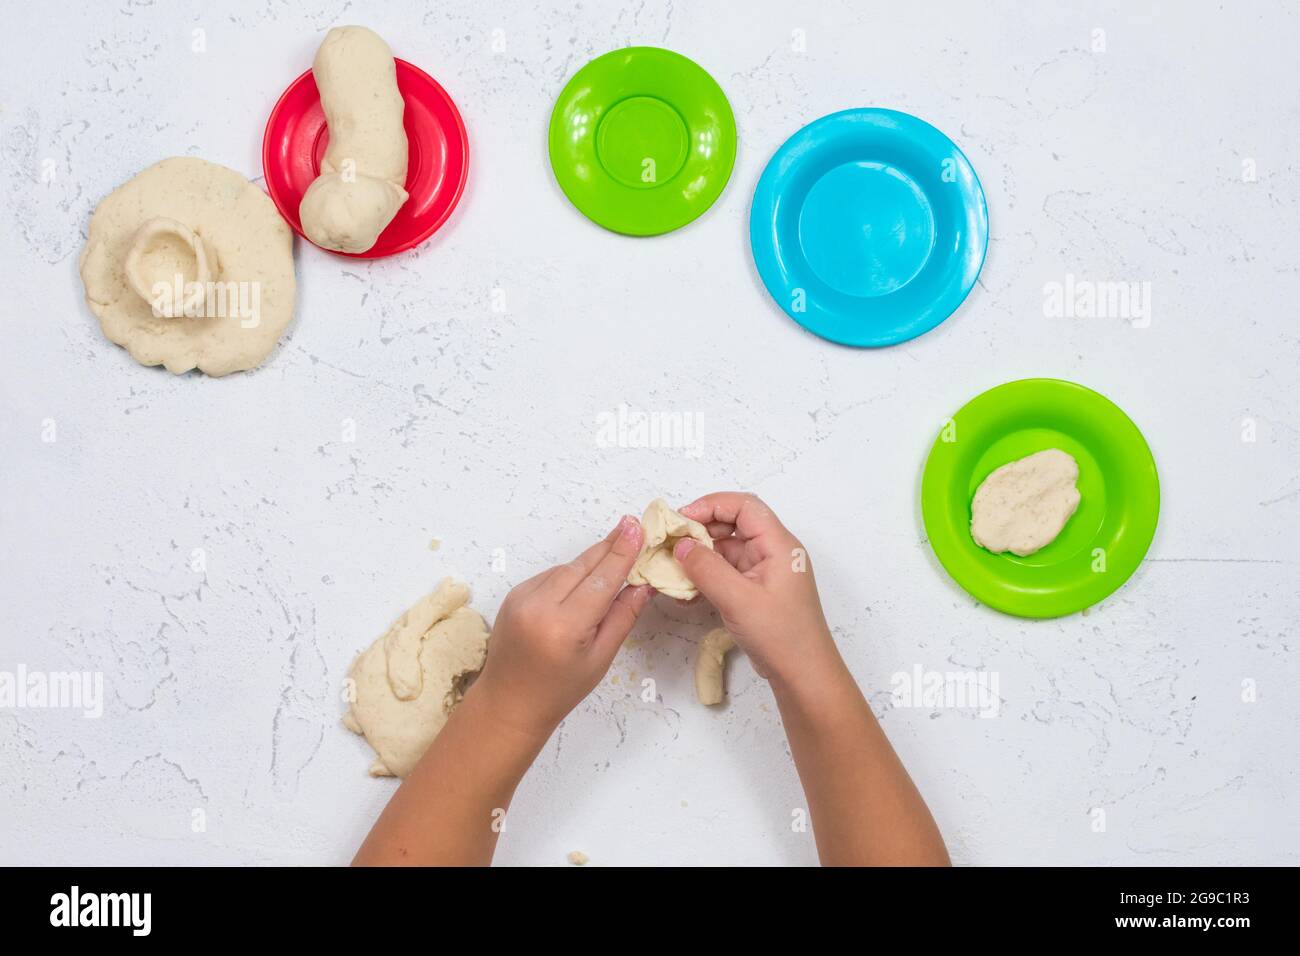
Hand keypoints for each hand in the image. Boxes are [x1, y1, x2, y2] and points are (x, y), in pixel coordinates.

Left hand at [470, 515, 653, 737]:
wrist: (509, 702)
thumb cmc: (559, 689)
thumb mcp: (600, 659)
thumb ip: (622, 617)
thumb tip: (642, 584)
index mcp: (563, 626)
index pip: (601, 579)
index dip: (622, 553)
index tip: (637, 528)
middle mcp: (538, 606)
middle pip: (582, 566)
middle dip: (609, 546)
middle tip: (632, 526)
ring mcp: (521, 598)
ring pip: (566, 568)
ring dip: (591, 562)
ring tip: (615, 556)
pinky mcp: (514, 595)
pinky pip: (550, 575)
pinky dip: (569, 575)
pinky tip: (583, 584)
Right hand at [674, 492, 840, 688]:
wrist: (803, 675)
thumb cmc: (782, 636)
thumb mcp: (739, 600)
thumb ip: (707, 569)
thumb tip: (681, 545)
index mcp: (779, 545)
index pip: (744, 506)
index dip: (711, 504)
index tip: (681, 518)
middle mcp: (773, 552)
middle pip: (734, 524)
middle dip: (701, 529)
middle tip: (671, 542)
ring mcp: (764, 572)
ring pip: (727, 549)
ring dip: (700, 555)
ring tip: (673, 567)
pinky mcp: (756, 590)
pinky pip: (727, 571)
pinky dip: (707, 575)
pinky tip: (686, 589)